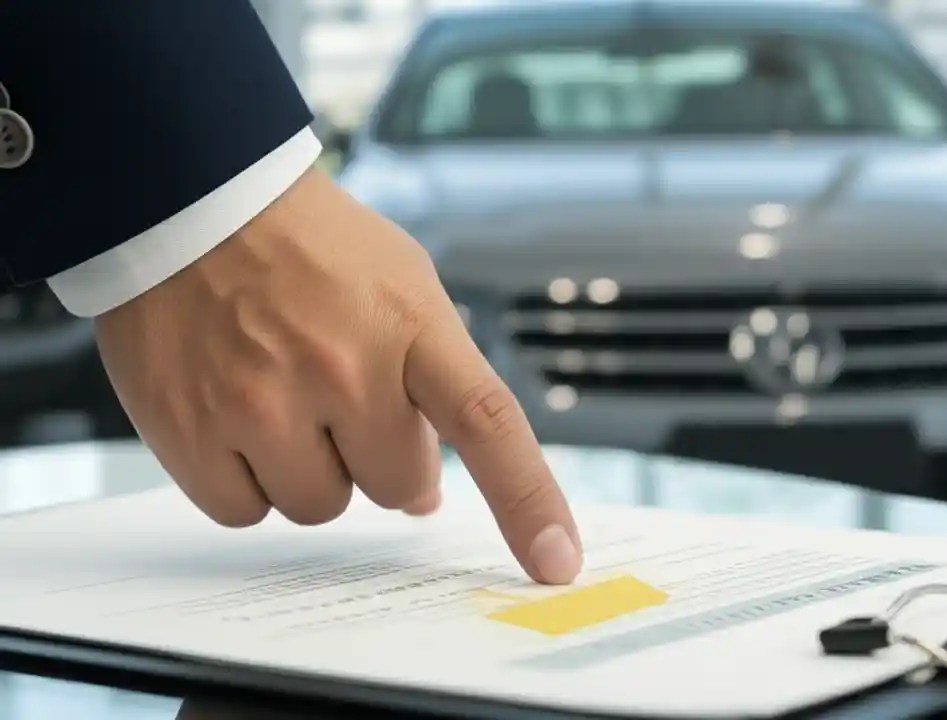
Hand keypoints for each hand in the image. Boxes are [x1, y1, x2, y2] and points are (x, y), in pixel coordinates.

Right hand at [95, 168, 580, 583]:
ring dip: (311, 469)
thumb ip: (433, 383)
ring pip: (319, 507)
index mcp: (409, 326)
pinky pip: (245, 512)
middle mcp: (341, 368)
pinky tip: (237, 417)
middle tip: (344, 399)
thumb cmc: (310, 248)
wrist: (189, 201)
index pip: (488, 423)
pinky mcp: (192, 431)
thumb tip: (426, 498)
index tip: (556, 561)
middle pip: (398, 488)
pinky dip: (247, 481)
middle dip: (381, 457)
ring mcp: (262, 402)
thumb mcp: (402, 284)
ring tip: (283, 394)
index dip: (529, 501)